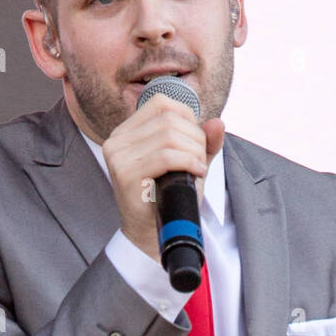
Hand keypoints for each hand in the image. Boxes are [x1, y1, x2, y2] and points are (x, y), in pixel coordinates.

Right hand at [102, 95, 224, 260]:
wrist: (153, 232)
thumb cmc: (168, 196)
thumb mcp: (189, 162)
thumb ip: (204, 142)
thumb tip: (217, 123)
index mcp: (127, 131)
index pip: (161, 103)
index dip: (187, 118)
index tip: (195, 143)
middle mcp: (117, 139)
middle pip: (169, 119)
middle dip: (194, 138)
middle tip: (199, 161)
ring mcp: (118, 156)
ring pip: (169, 136)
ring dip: (193, 152)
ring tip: (196, 169)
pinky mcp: (125, 174)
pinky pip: (166, 156)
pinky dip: (188, 162)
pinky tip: (195, 173)